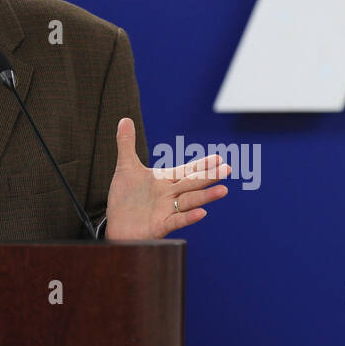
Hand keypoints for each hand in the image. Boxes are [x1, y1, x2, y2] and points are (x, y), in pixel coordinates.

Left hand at [104, 118, 229, 238]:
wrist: (116, 226)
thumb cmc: (124, 199)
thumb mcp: (125, 168)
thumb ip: (127, 144)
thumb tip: (125, 118)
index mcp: (165, 180)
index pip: (187, 170)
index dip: (202, 164)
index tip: (218, 158)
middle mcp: (169, 194)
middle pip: (192, 184)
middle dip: (209, 176)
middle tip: (228, 169)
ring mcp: (166, 210)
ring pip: (189, 201)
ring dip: (206, 196)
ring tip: (223, 190)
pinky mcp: (160, 226)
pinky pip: (176, 221)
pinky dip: (188, 217)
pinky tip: (201, 213)